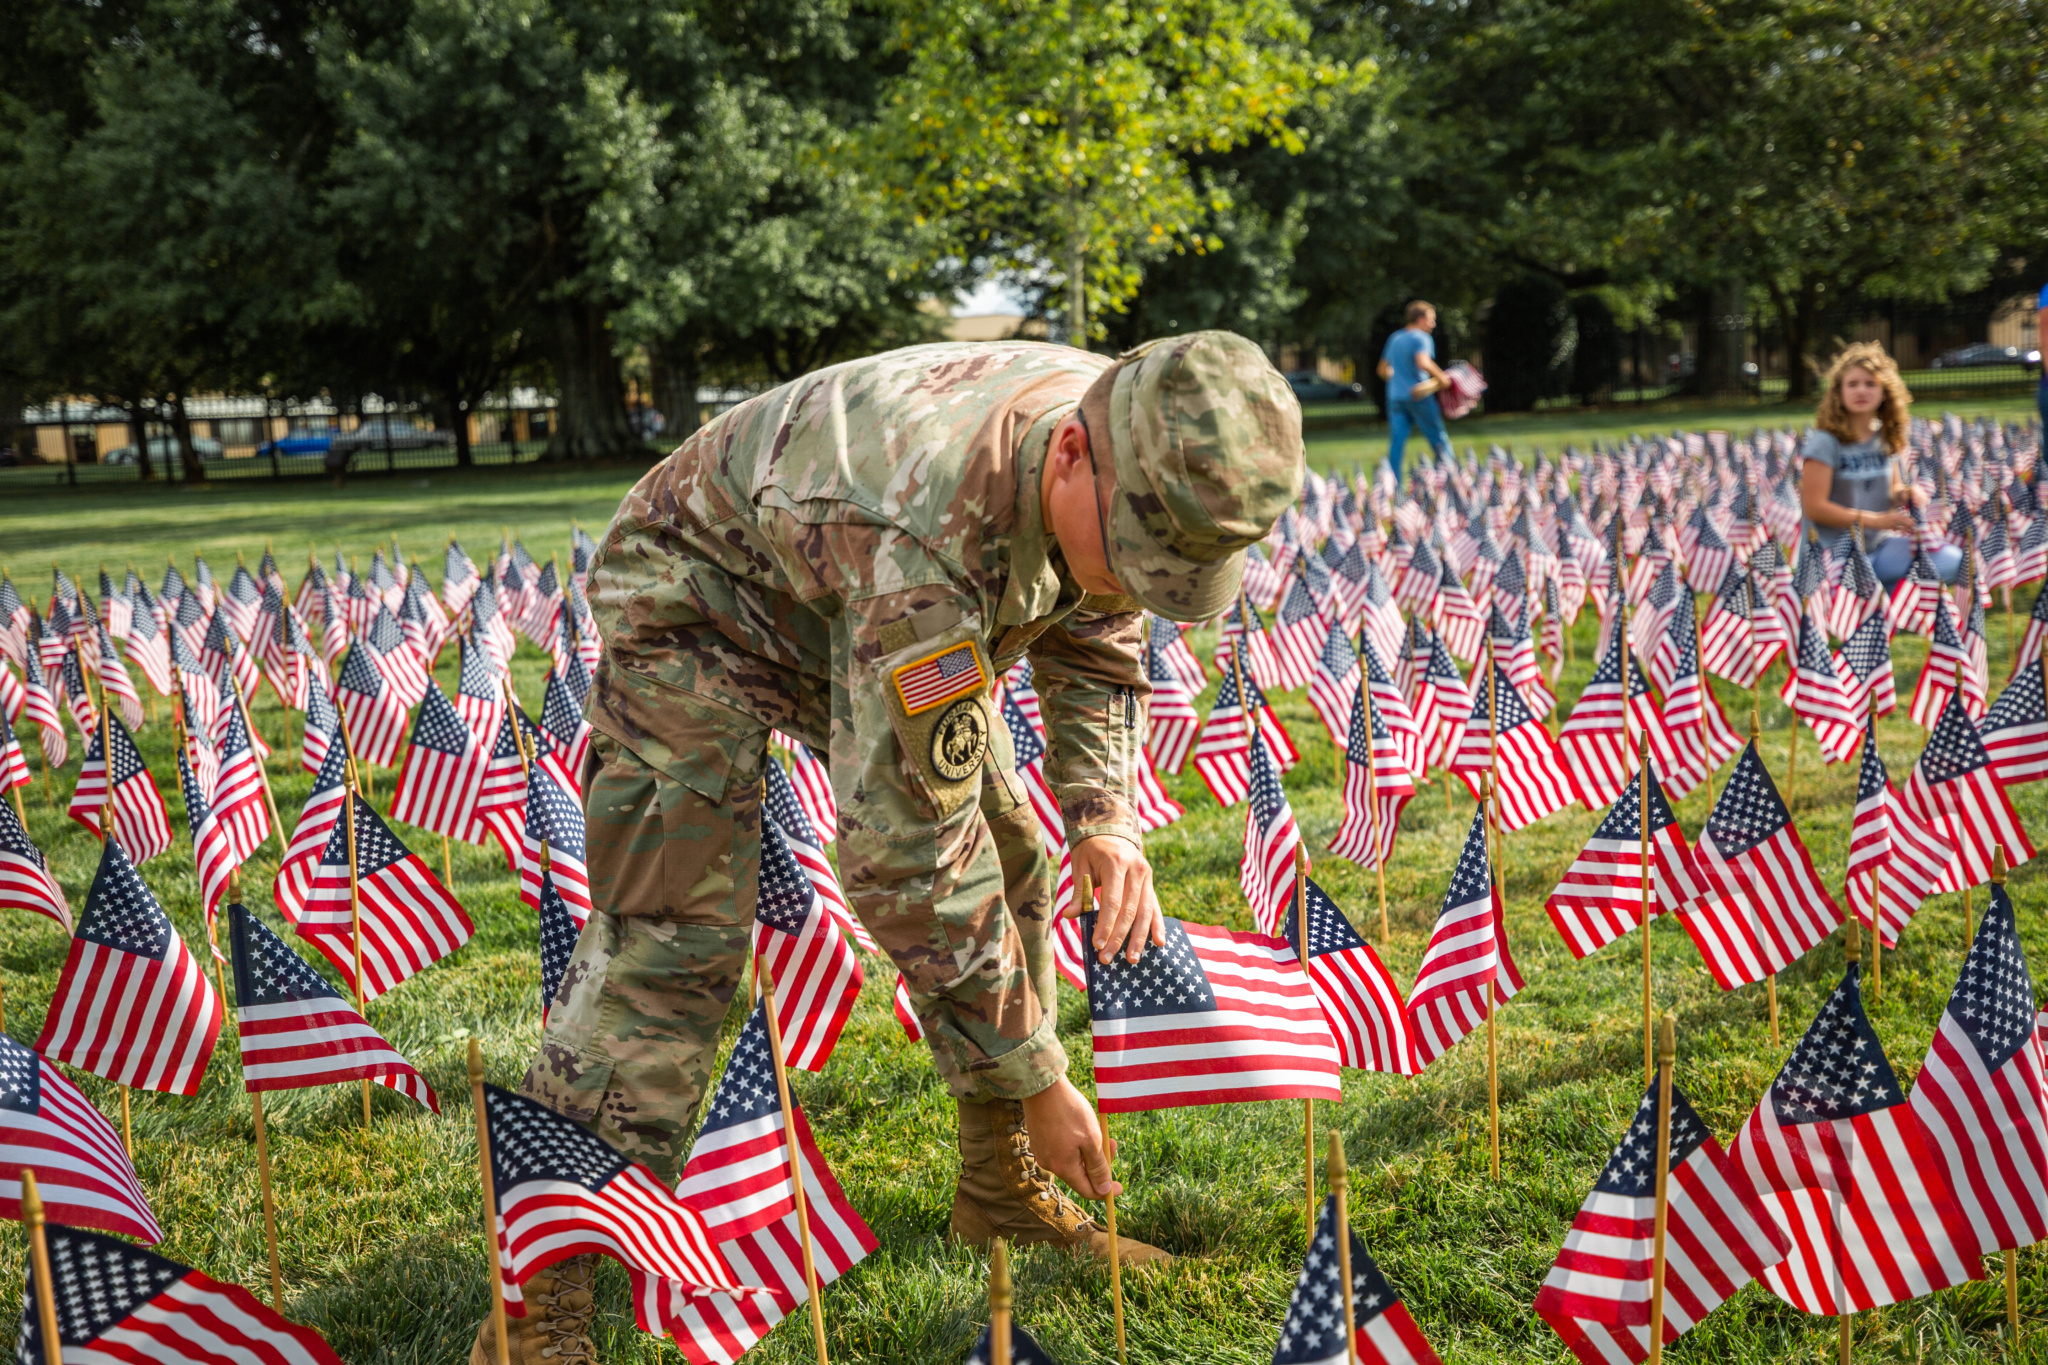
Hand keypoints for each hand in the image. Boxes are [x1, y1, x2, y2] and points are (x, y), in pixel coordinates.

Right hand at [1020, 1077, 1119, 1199]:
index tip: (1120, 1184)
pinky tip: (1080, 1125)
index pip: (1087, 1191)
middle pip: (1080, 1174)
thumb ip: (1098, 1168)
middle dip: (1100, 1162)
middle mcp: (1049, 1163)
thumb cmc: (1070, 1112)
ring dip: (1088, 1150)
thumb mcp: (1092, 1140)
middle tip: (1113, 1142)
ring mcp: (1041, 1151)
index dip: (1106, 1190)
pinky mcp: (1038, 1138)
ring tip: (1098, 1128)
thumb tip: (1104, 1191)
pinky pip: (1061, 1149)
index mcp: (1063, 1168)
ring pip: (1072, 1159)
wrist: (1043, 1085)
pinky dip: (1075, 1143)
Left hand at [1068, 834, 1164, 964]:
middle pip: (1130, 910)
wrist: (1112, 828)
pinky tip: (1158, 943)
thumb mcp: (1080, 864)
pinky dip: (1157, 925)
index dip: (1106, 925)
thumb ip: (1079, 891)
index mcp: (1116, 863)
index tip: (1097, 945)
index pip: (1113, 901)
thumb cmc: (1091, 849)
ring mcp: (1147, 876)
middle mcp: (1136, 870)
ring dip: (1138, 938)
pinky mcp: (1150, 883)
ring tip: (1131, 959)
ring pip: (1145, 912)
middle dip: (1119, 937)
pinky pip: (1155, 907)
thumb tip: (1070, 916)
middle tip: (1107, 958)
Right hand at [1871, 509, 1914, 533]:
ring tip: (1911, 531)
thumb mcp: (1890, 514)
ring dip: (1907, 529)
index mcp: (1896, 514)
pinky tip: (1905, 532)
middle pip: (1906, 522)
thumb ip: (1896, 516)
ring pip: (1902, 526)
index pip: (1906, 517)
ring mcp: (1892, 523)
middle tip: (1914, 528)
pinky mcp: (1889, 527)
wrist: (1874, 520)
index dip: (1911, 520)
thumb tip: (1902, 518)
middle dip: (1911, 525)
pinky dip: (1901, 531)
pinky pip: (1897, 529)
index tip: (1915, 522)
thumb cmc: (1882, 517)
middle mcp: (1895, 518)